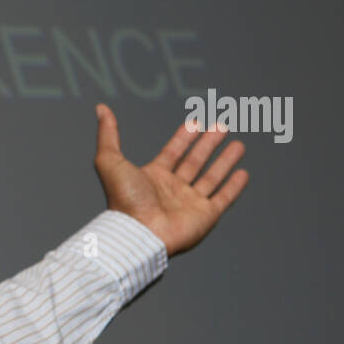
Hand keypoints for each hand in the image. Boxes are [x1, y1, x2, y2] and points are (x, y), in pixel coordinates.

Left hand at [93, 103, 248, 256]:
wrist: (140, 233)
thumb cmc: (124, 201)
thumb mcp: (110, 161)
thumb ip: (108, 135)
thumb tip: (101, 109)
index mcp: (152, 178)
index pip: (172, 153)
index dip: (183, 138)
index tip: (195, 123)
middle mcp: (172, 191)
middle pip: (194, 162)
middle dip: (208, 144)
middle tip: (221, 126)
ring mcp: (190, 204)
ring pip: (211, 177)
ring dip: (225, 161)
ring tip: (238, 144)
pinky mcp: (206, 216)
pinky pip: (223, 199)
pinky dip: (234, 187)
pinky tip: (243, 173)